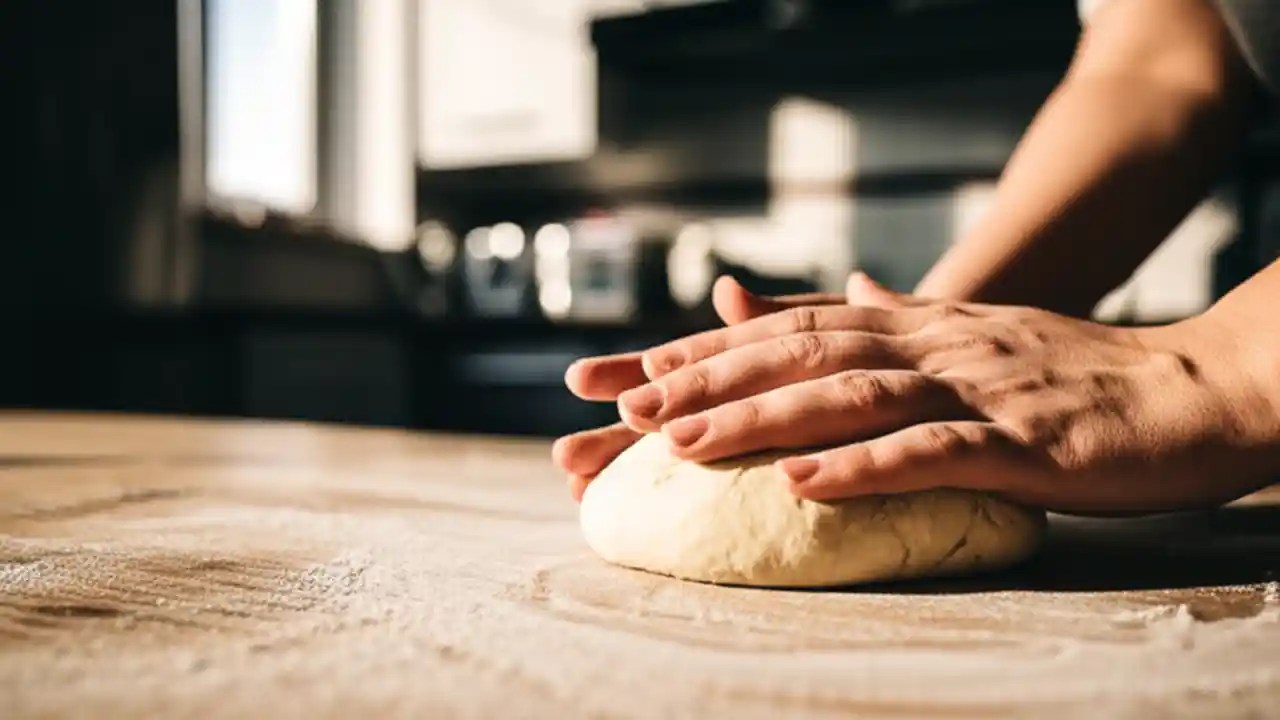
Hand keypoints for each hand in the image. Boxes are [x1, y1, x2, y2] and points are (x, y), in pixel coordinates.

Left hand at [610, 275, 1279, 513]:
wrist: (1192, 388)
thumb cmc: (1078, 370)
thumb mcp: (978, 329)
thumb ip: (906, 312)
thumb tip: (851, 285)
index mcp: (919, 324)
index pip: (795, 326)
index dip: (711, 347)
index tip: (637, 369)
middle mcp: (933, 345)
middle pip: (802, 354)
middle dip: (709, 380)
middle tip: (628, 407)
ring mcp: (975, 389)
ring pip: (850, 396)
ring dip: (760, 418)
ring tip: (683, 442)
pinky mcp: (1021, 441)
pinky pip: (933, 451)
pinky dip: (863, 466)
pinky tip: (803, 484)